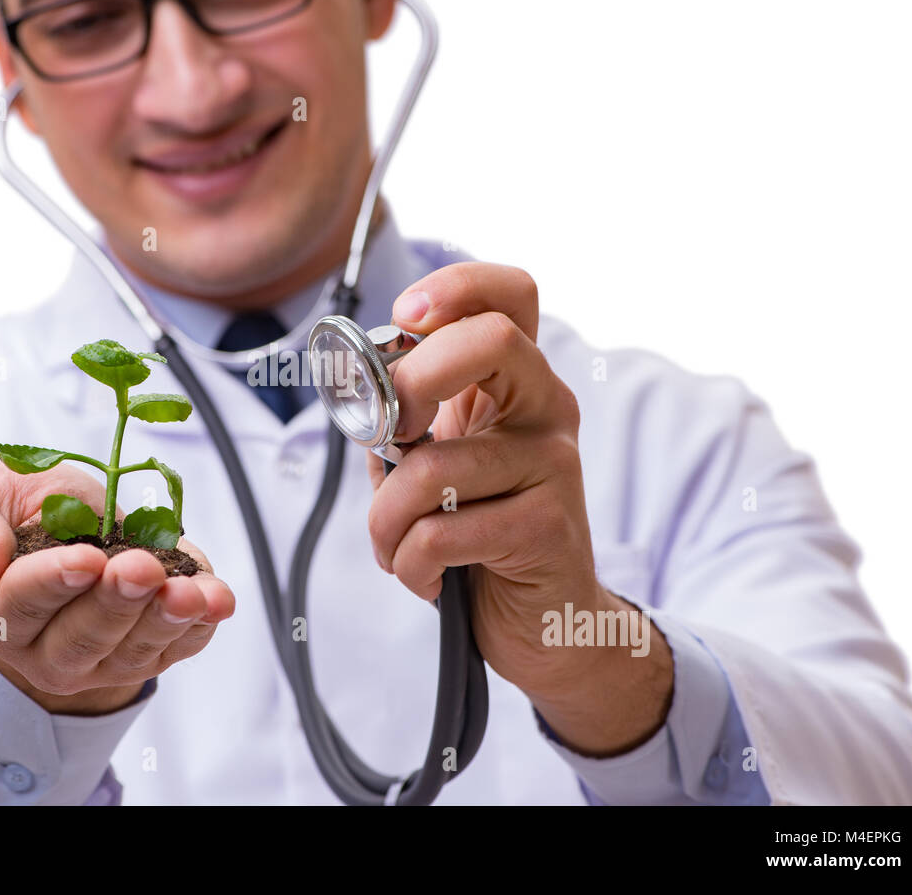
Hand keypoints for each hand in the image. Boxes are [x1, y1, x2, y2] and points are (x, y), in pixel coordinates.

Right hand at [0, 462, 234, 715]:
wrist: (68, 541)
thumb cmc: (22, 517)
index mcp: (0, 612)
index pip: (23, 604)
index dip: (54, 582)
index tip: (87, 559)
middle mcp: (47, 651)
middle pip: (83, 637)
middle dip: (118, 602)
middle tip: (142, 568)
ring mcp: (102, 661)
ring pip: (133, 650)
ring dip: (165, 619)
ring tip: (190, 591)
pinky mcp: (149, 654)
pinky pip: (178, 647)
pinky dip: (201, 624)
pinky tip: (217, 599)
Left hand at [365, 263, 672, 755]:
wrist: (545, 624)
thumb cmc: (478, 534)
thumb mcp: (435, 463)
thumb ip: (405, 421)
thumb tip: (358, 390)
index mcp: (515, 382)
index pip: (510, 294)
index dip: (455, 287)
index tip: (404, 317)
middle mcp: (545, 408)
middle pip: (492, 340)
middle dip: (410, 384)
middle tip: (389, 437)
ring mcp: (554, 464)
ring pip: (432, 466)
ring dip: (386, 520)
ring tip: (396, 547)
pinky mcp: (547, 525)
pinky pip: (439, 533)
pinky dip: (408, 565)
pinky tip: (429, 578)